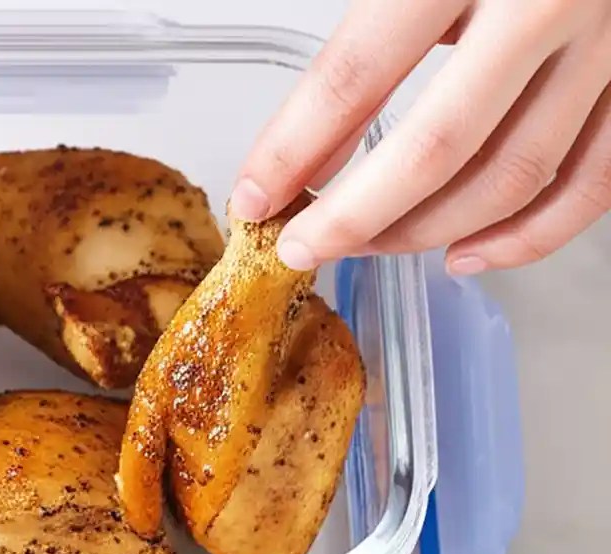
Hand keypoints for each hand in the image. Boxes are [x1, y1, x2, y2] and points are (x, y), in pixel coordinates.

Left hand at [232, 0, 610, 275]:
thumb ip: (369, 39)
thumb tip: (319, 146)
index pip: (356, 75)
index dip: (293, 148)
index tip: (255, 195)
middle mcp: (543, 5)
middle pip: (435, 148)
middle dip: (353, 217)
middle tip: (300, 246)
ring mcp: (607, 49)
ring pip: (510, 177)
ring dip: (425, 231)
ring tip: (367, 247)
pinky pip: (590, 184)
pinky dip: (525, 236)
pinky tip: (465, 253)